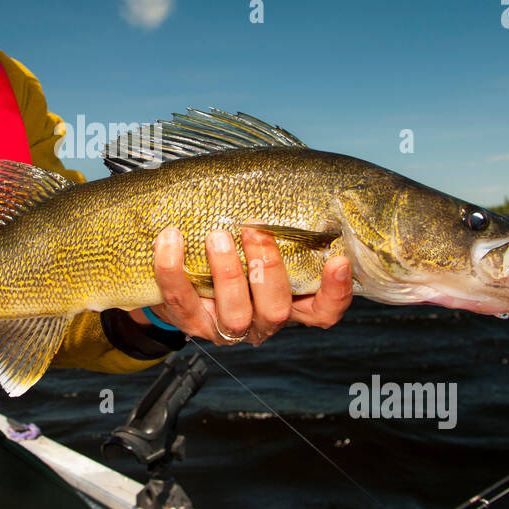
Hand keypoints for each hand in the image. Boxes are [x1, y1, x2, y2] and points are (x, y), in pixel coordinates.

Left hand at [132, 226, 352, 345]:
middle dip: (268, 269)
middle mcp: (261, 321)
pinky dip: (172, 267)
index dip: (336, 291)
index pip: (324, 310)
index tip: (338, 259)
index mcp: (288, 303)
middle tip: (254, 229)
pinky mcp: (189, 322)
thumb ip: (279, 224)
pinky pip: (180, 299)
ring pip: (234, 314)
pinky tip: (169, 238)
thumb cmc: (233, 247)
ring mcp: (225, 327)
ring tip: (217, 235)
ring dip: (227, 272)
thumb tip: (291, 181)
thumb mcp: (259, 240)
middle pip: (276, 311)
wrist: (180, 276)